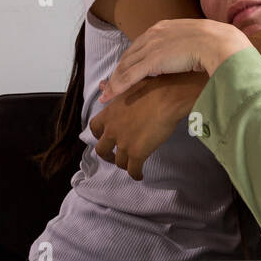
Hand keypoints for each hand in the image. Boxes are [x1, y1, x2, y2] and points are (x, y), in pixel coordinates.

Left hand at [89, 73, 205, 179]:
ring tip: (131, 164)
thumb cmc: (151, 88)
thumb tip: (102, 86)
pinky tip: (140, 176)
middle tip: (114, 156)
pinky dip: (135, 174)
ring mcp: (124, 144)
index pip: (94, 128)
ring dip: (124, 164)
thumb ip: (113, 89)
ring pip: (119, 161)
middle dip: (107, 155)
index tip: (104, 136)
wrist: (167, 98)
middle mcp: (112, 131)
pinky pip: (133, 170)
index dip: (98, 135)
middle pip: (102, 150)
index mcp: (108, 114)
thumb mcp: (128, 84)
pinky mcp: (138, 153)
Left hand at [98, 19, 244, 102]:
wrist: (221, 42)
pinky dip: (117, 87)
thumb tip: (194, 55)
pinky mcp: (153, 60)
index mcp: (165, 27)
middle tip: (107, 84)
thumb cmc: (218, 43)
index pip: (141, 45)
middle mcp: (154, 34)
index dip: (130, 59)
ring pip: (126, 66)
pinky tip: (110, 96)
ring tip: (105, 94)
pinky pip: (130, 76)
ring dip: (114, 82)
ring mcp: (153, 47)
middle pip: (129, 55)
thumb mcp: (199, 40)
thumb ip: (190, 46)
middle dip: (118, 71)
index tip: (124, 70)